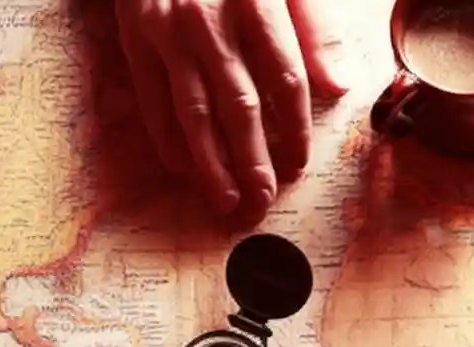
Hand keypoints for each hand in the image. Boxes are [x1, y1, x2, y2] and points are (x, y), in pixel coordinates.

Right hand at [115, 0, 349, 222]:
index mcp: (257, 3)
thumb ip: (315, 30)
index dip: (296, 128)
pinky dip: (166, 136)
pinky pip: (152, 97)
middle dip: (253, 160)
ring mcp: (169, 31)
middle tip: (263, 201)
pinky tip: (182, 167)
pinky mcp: (135, 35)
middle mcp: (211, 22)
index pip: (285, 80)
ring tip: (226, 199)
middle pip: (240, 105)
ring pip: (194, 110)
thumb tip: (338, 88)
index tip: (300, 164)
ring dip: (211, 162)